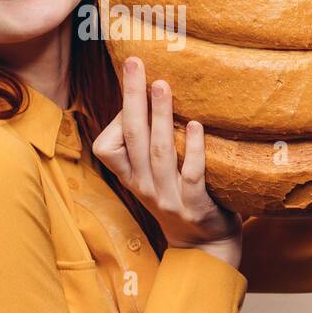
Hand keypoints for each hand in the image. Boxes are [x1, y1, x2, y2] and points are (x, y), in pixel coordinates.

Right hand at [91, 56, 241, 261]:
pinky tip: (197, 126)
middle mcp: (143, 186)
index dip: (117, 119)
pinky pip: (191, 174)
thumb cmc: (180, 200)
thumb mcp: (154, 177)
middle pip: (132, 137)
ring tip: (162, 85)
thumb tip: (153, 93)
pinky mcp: (195, 206)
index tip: (136, 89)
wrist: (204, 249)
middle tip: (135, 62)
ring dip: (160, 116)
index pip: (107, 147)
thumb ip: (149, 145)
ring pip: (159, 152)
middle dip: (131, 97)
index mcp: (130, 177)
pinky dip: (194, 149)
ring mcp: (168, 197)